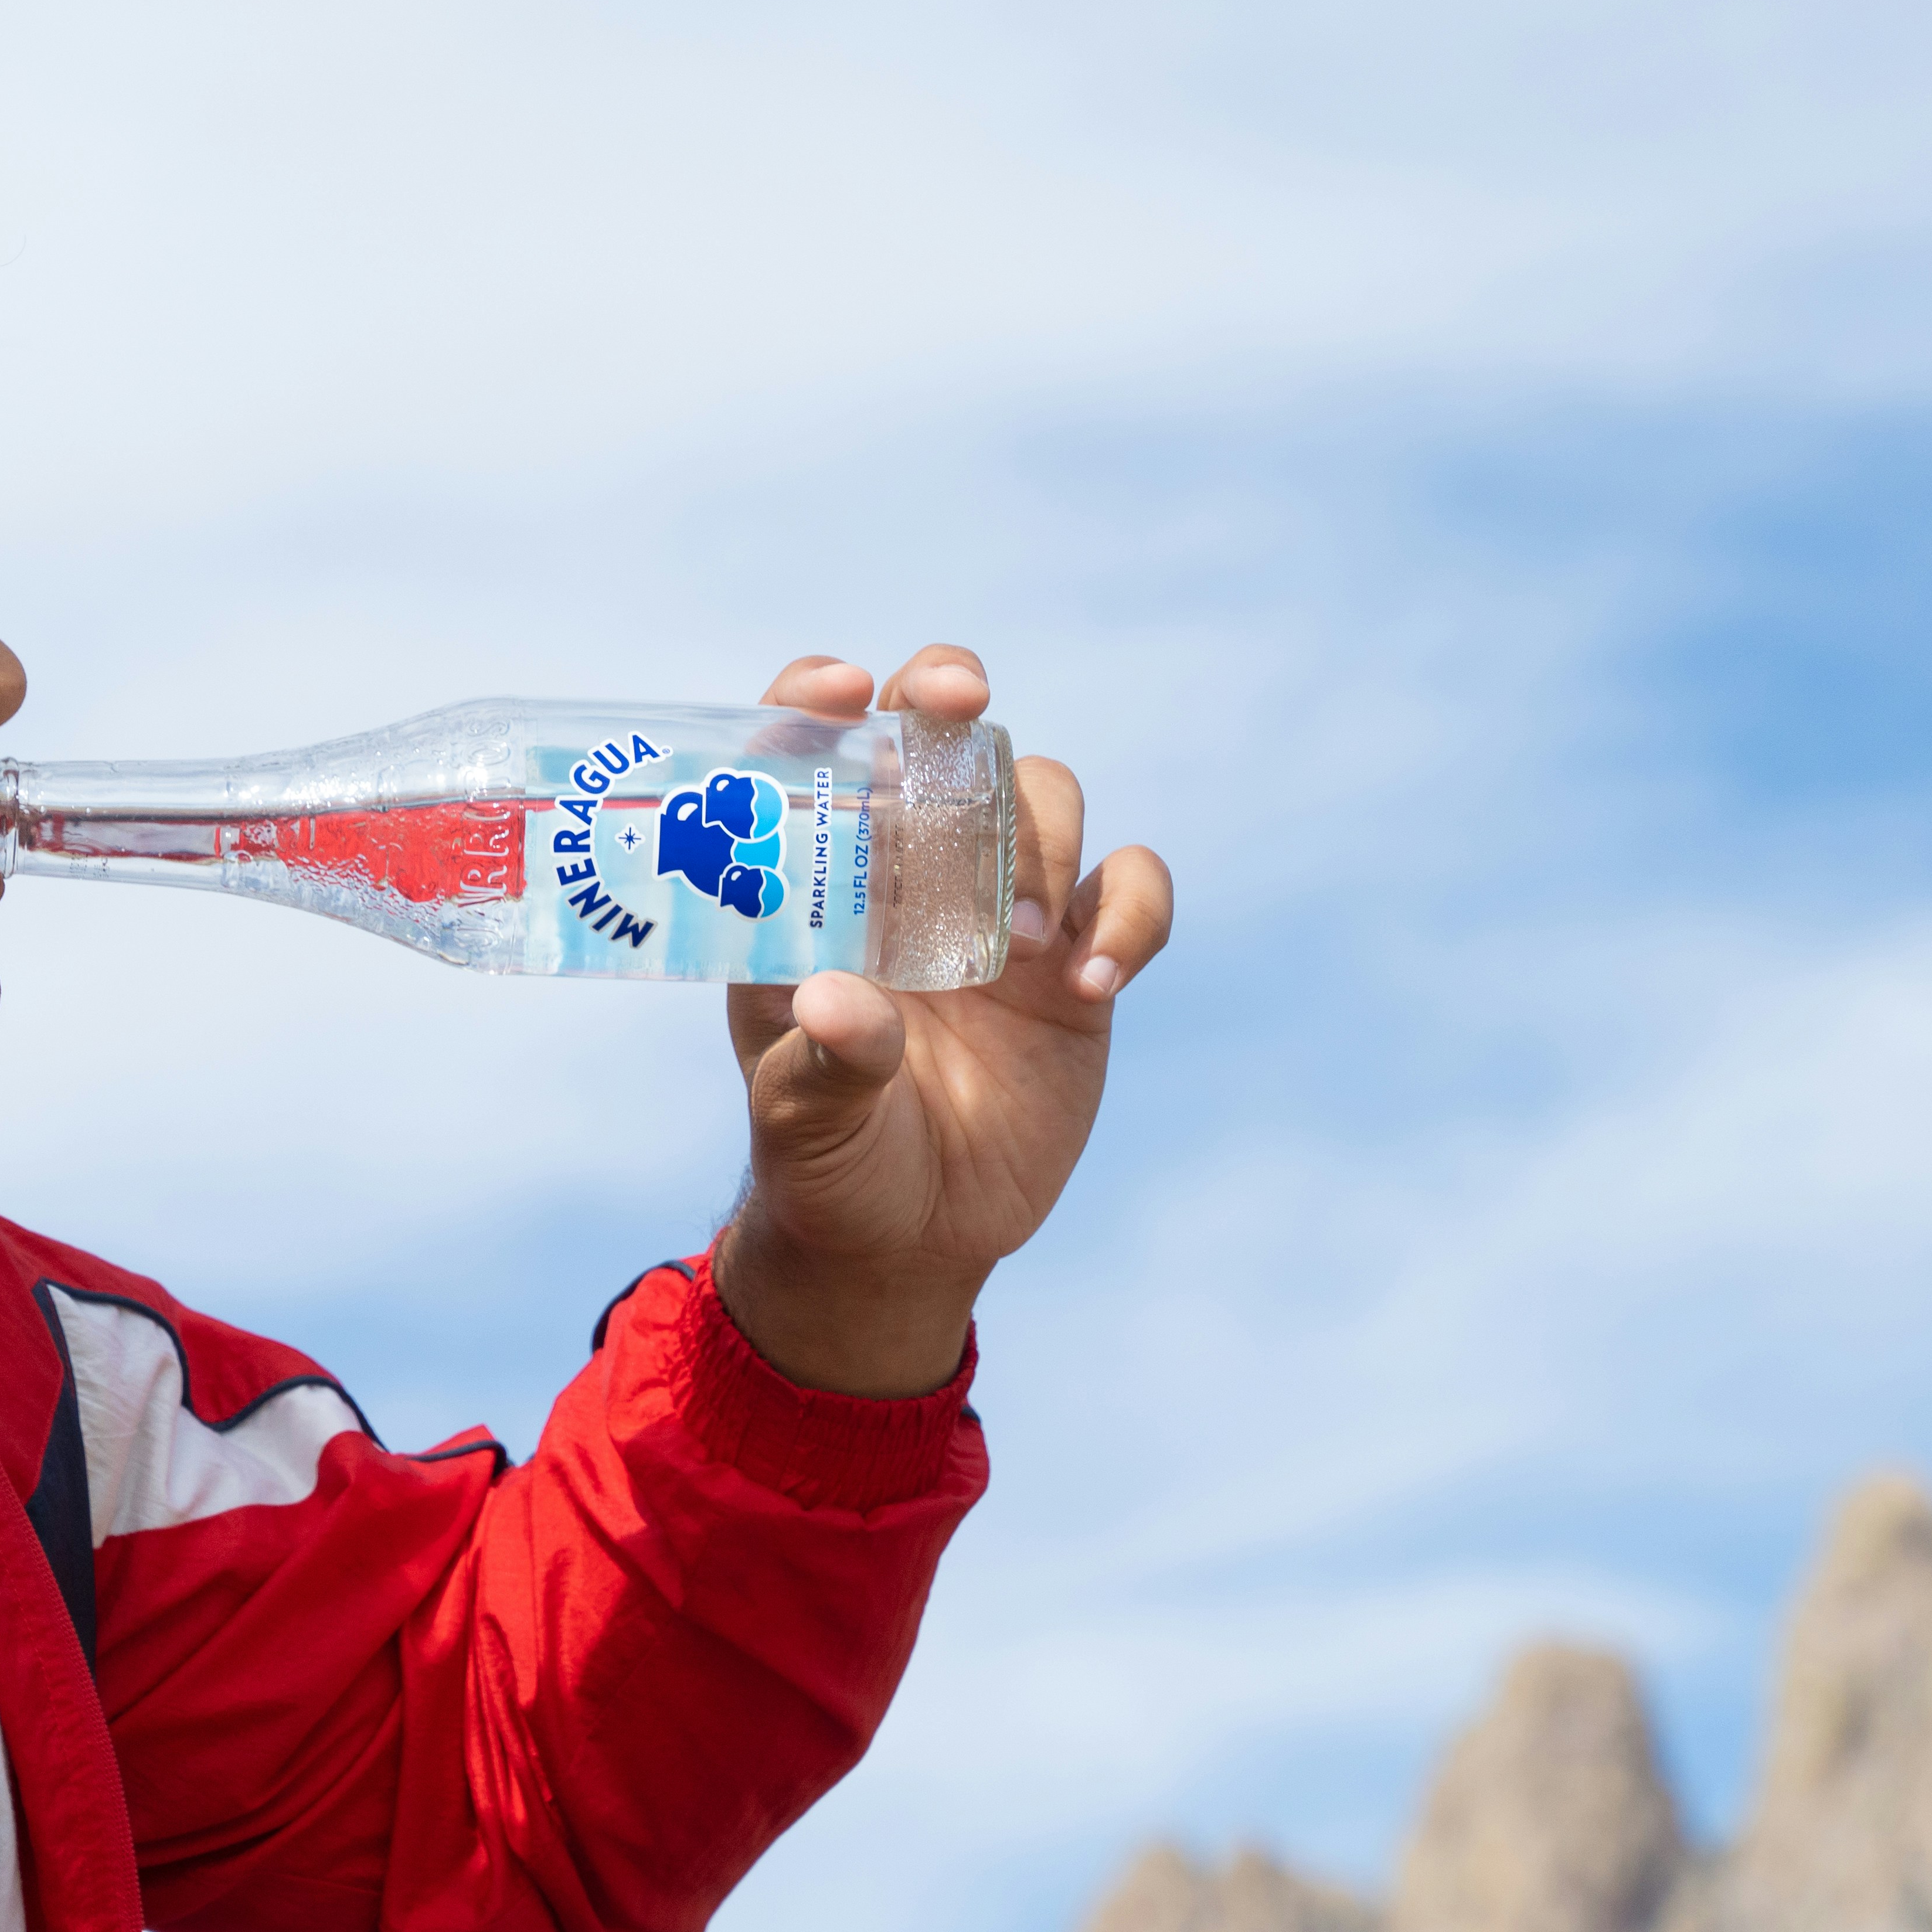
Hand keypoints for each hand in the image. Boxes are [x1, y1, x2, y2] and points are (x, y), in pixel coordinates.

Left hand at [708, 646, 1173, 1395]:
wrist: (905, 1241)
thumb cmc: (824, 1161)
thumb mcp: (800, 1120)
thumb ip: (822, 1063)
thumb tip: (842, 1004)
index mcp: (820, 887)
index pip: (811, 755)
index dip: (819, 699)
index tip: (844, 690)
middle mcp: (911, 874)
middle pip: (944, 736)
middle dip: (948, 694)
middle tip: (957, 699)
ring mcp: (1005, 909)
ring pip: (1043, 795)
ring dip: (1037, 836)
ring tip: (1017, 942)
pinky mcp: (1081, 964)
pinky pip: (1131, 888)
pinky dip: (1129, 916)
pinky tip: (1090, 983)